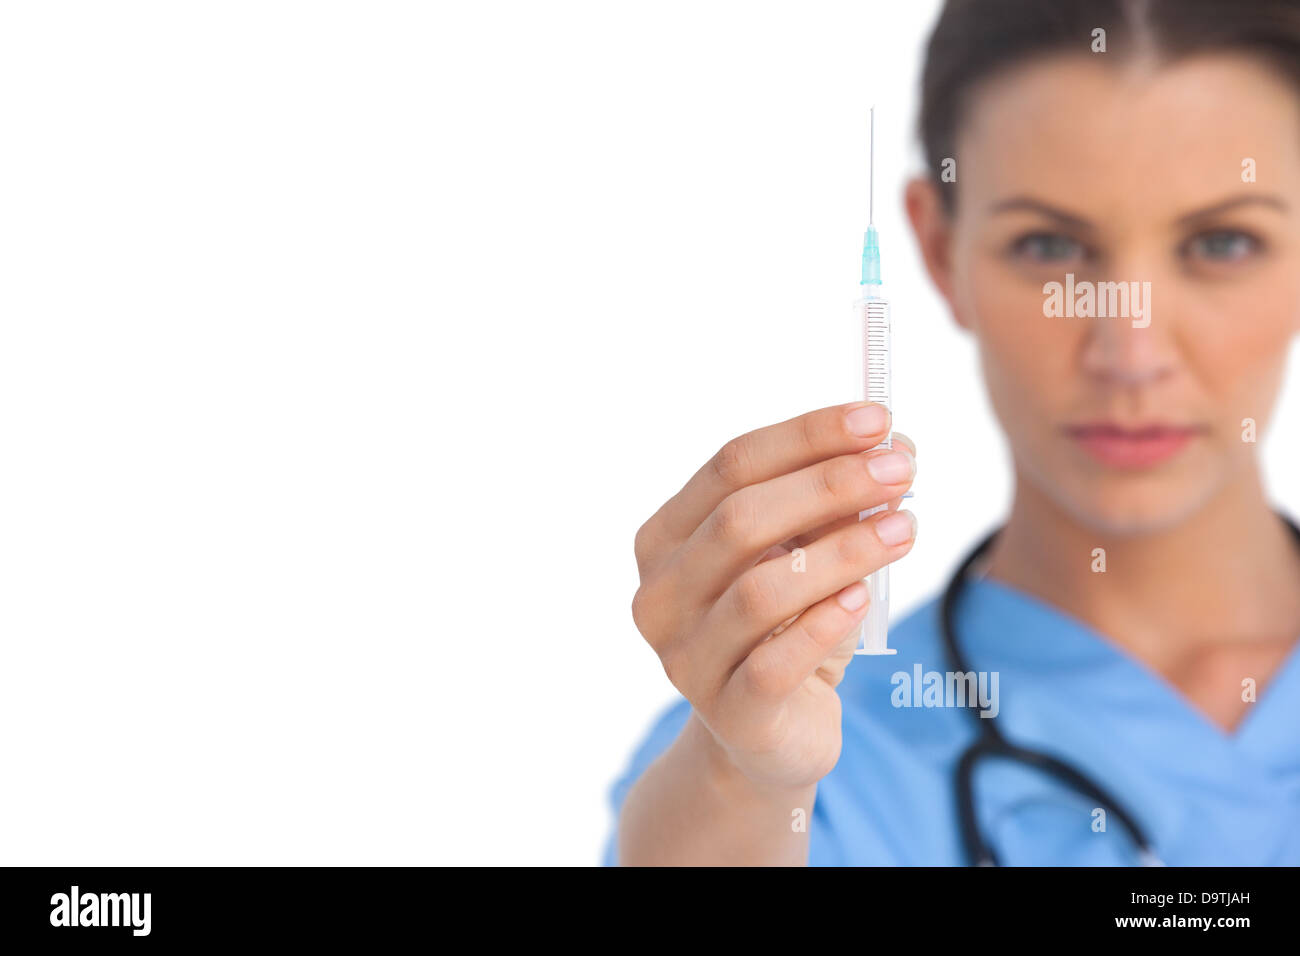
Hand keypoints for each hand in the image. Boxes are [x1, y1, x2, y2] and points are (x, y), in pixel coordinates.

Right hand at [631, 402, 916, 792]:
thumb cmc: (785, 628)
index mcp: (665, 540)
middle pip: (739, 520)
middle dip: (829, 485)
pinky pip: (775, 663)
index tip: (878, 419)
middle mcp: (660, 596)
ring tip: (904, 528)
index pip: (730, 466)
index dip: (806, 436)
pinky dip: (824, 624)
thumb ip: (835, 503)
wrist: (769, 736)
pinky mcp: (731, 714)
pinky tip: (864, 598)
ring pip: (760, 590)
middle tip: (902, 469)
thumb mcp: (805, 555)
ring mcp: (687, 660)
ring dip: (842, 550)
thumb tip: (896, 446)